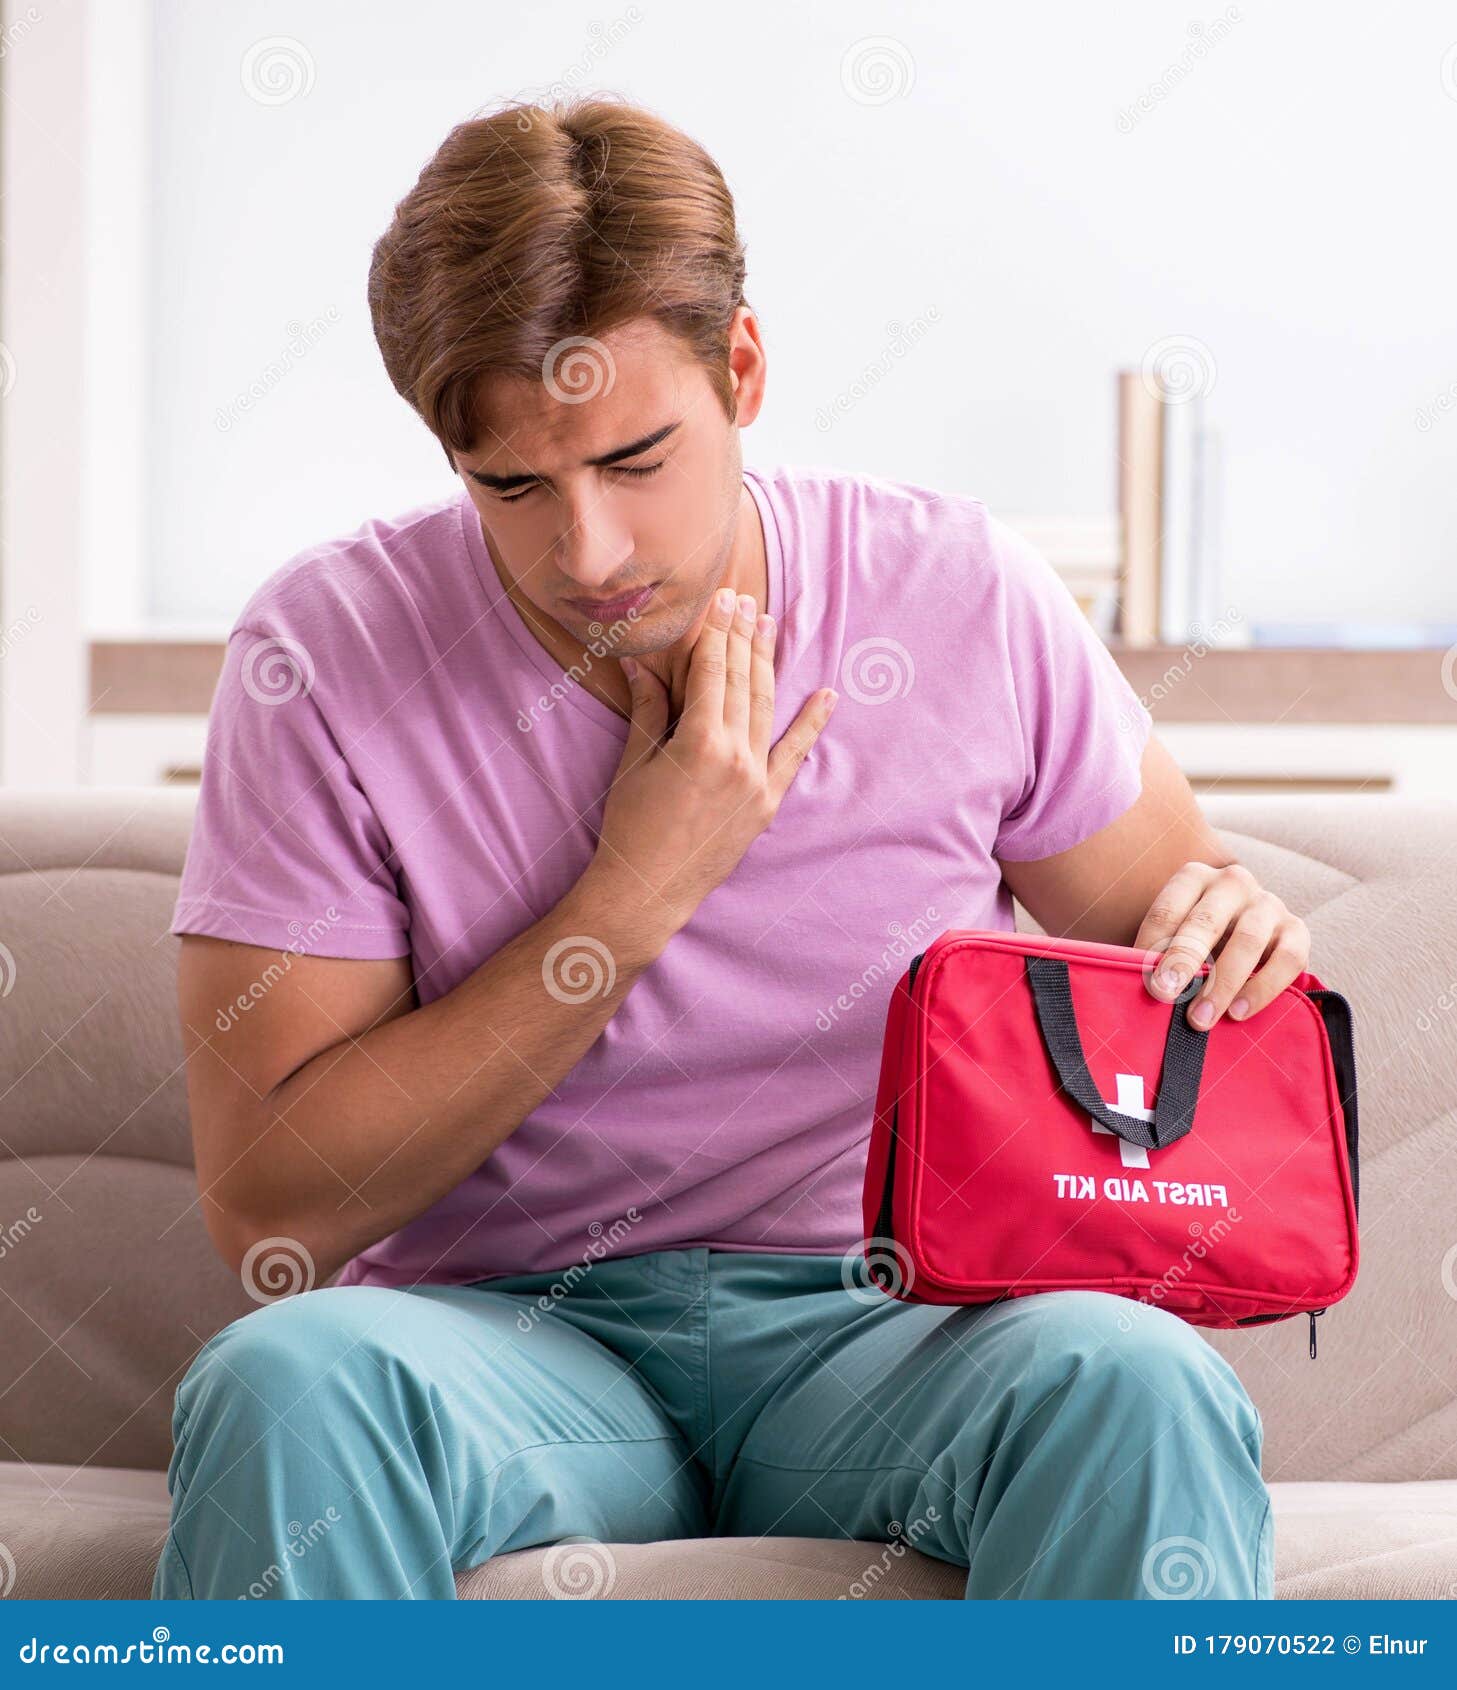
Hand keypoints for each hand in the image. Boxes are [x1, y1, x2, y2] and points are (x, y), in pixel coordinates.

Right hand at [589, 586, 836, 933]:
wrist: (647, 891)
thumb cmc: (629, 829)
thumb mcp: (634, 763)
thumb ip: (648, 710)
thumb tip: (639, 663)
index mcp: (701, 742)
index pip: (714, 672)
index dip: (717, 632)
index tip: (722, 600)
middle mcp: (737, 757)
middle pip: (744, 682)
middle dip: (743, 638)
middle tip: (745, 602)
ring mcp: (757, 781)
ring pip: (767, 708)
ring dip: (769, 664)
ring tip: (770, 627)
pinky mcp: (766, 804)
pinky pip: (794, 757)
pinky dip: (811, 725)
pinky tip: (827, 697)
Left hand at [1134, 861, 1309, 1028]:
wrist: (1251, 939)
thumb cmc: (1201, 939)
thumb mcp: (1177, 937)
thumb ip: (1161, 954)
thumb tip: (1141, 986)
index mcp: (1194, 877)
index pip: (1168, 910)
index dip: (1153, 946)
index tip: (1147, 982)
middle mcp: (1233, 882)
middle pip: (1206, 921)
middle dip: (1183, 960)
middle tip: (1165, 994)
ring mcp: (1268, 903)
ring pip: (1248, 940)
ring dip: (1221, 983)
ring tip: (1200, 1017)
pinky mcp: (1297, 929)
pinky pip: (1287, 959)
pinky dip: (1262, 989)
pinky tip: (1238, 1012)